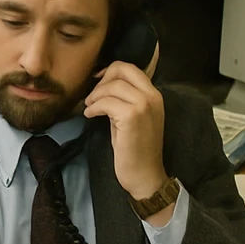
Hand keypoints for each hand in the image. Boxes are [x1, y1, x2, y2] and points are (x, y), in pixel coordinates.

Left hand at [83, 62, 167, 206]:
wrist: (145, 175)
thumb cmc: (136, 149)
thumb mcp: (133, 118)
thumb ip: (124, 99)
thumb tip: (103, 85)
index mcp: (154, 95)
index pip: (131, 68)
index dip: (110, 71)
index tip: (97, 81)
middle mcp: (152, 96)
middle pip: (122, 69)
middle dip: (102, 80)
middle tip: (92, 97)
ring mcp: (143, 105)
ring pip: (112, 86)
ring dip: (95, 96)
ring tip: (90, 108)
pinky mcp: (131, 116)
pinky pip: (106, 102)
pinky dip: (94, 107)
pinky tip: (90, 116)